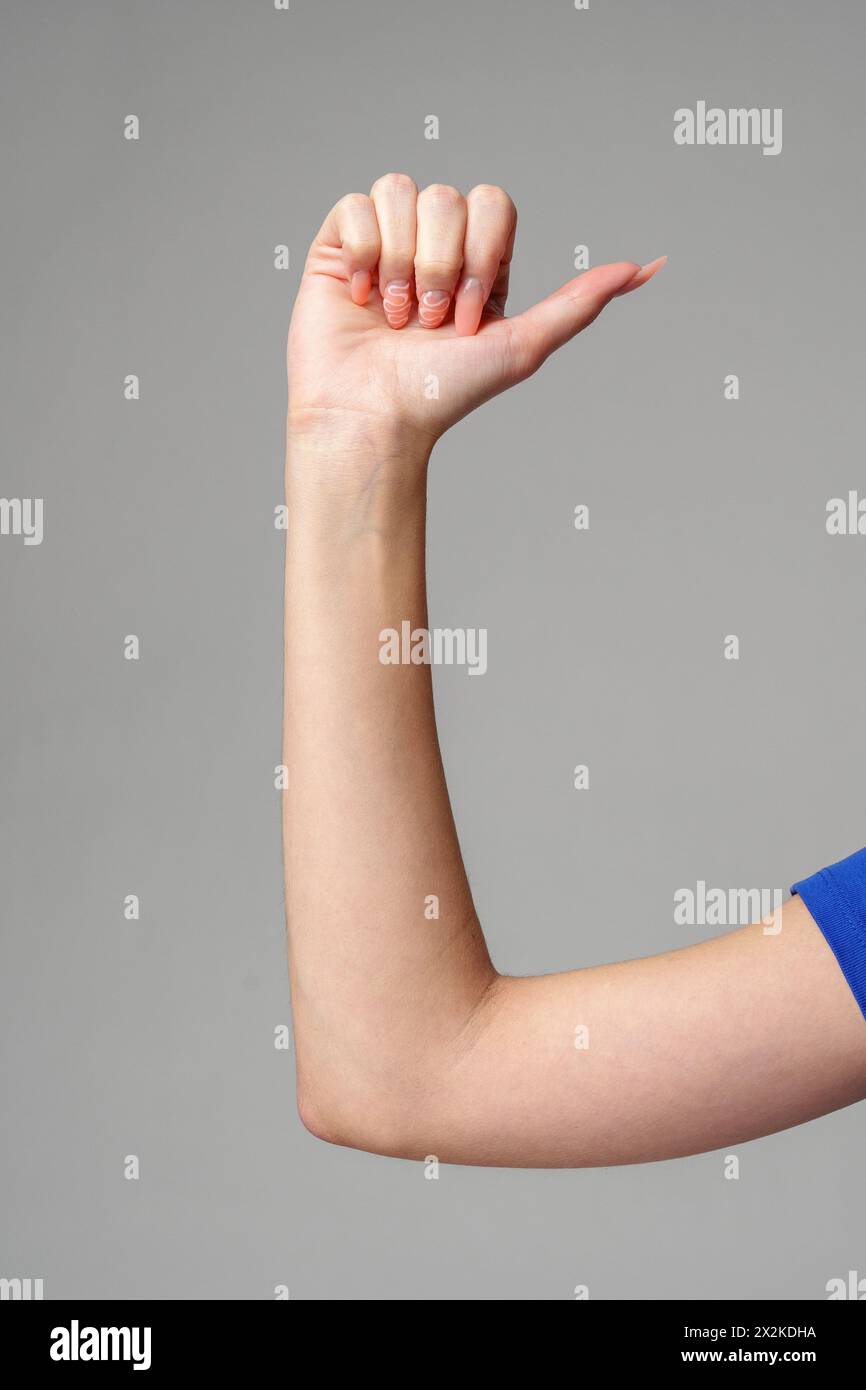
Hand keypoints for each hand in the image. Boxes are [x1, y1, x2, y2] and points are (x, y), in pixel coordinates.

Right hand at [287, 173, 663, 459]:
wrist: (372, 418)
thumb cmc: (443, 393)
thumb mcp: (524, 347)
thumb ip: (581, 303)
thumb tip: (650, 266)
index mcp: (478, 262)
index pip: (492, 204)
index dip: (481, 254)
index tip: (467, 318)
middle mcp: (434, 246)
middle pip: (447, 198)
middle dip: (440, 268)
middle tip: (428, 323)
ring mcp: (385, 242)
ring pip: (401, 193)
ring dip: (400, 263)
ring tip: (392, 317)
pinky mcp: (339, 246)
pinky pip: (356, 204)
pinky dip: (363, 254)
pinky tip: (361, 298)